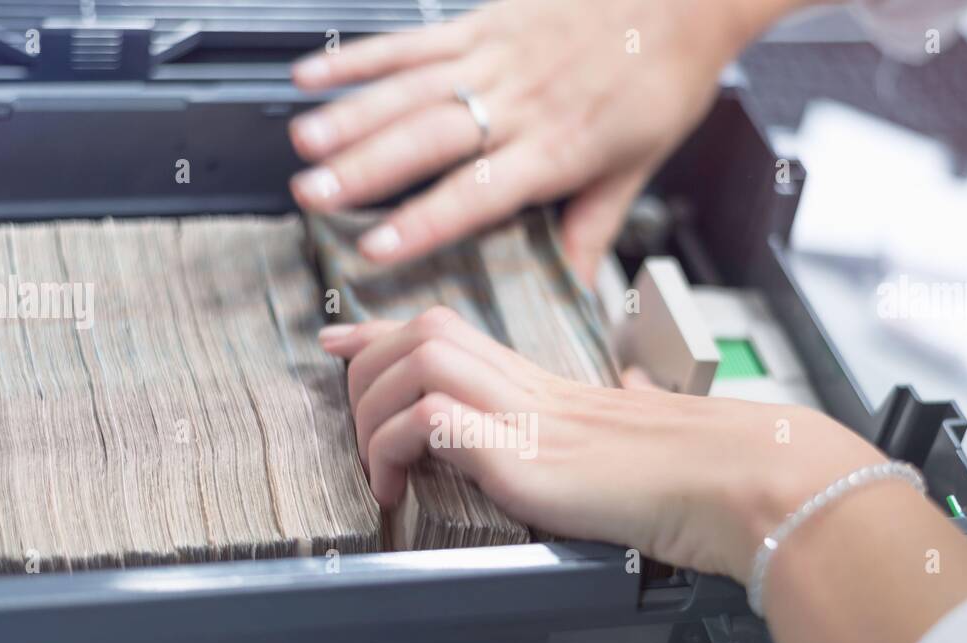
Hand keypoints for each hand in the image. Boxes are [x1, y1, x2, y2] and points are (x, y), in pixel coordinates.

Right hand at [289, 0, 792, 283]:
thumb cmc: (662, 81)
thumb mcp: (637, 167)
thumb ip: (593, 227)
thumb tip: (576, 291)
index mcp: (556, 149)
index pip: (477, 193)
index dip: (422, 221)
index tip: (374, 249)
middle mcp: (519, 103)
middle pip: (430, 138)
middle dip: (364, 168)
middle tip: (312, 195)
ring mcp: (496, 57)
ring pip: (412, 87)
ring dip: (351, 114)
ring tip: (303, 144)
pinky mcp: (484, 22)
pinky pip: (413, 40)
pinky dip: (362, 57)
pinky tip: (313, 74)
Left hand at [319, 308, 883, 581]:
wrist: (738, 483)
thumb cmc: (696, 471)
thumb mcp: (638, 434)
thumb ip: (621, 412)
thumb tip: (640, 390)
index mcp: (546, 383)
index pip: (449, 332)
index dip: (382, 331)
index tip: (341, 340)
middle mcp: (529, 386)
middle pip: (421, 334)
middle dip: (366, 372)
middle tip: (354, 424)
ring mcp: (526, 415)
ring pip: (416, 364)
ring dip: (374, 415)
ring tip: (378, 468)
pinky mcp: (524, 454)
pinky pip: (433, 421)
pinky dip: (397, 447)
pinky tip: (398, 487)